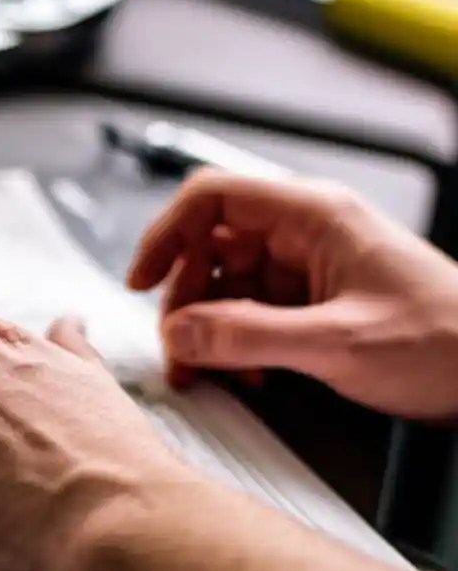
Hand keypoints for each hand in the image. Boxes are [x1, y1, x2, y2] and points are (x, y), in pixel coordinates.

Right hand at [129, 169, 457, 418]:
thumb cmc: (449, 342)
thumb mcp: (338, 344)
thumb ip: (249, 336)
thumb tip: (179, 331)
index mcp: (313, 214)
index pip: (211, 198)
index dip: (166, 234)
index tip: (142, 279)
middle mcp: (306, 231)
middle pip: (211, 244)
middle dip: (185, 297)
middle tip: (177, 345)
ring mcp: (308, 264)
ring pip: (226, 280)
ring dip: (206, 325)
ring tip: (204, 367)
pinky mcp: (313, 298)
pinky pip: (251, 308)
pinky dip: (235, 339)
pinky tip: (243, 372)